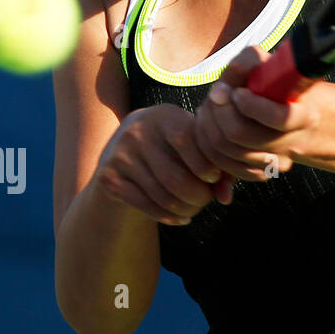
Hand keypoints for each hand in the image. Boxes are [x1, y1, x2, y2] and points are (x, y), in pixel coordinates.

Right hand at [95, 102, 227, 225]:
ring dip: (184, 209)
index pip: (187, 140)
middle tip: (206, 200)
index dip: (205, 164)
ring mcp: (119, 155)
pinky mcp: (108, 177)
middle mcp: (137, 132)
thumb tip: (226, 198)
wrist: (125, 146)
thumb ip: (216, 163)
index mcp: (164, 115)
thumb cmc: (174, 145)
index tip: (214, 177)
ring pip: (160, 195)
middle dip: (197, 196)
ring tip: (195, 209)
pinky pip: (143, 204)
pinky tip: (180, 218)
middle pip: (174, 176)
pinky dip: (166, 216)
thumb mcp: (194, 142)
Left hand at [194, 45, 316, 182]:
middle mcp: (294, 142)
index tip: (238, 90)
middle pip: (241, 134)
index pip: (279, 118)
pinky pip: (225, 166)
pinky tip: (213, 127)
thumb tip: (220, 91)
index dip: (251, 104)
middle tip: (216, 95)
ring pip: (227, 151)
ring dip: (210, 125)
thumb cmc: (278, 83)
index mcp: (305, 116)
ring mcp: (278, 162)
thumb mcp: (270, 66)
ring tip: (211, 107)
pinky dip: (211, 145)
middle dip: (219, 112)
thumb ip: (247, 64)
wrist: (298, 113)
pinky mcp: (261, 174)